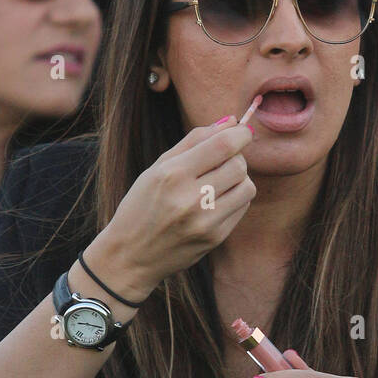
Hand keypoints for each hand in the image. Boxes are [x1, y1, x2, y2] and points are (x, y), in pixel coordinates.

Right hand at [86, 115, 255, 294]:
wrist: (131, 256)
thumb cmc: (141, 206)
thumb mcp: (157, 168)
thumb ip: (193, 141)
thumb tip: (231, 121)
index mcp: (172, 175)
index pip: (223, 145)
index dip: (241, 133)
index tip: (242, 131)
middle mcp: (189, 199)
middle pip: (239, 165)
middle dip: (237, 157)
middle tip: (222, 161)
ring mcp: (204, 222)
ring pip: (247, 187)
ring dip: (239, 179)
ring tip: (219, 182)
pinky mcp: (214, 238)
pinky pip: (241, 208)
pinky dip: (235, 199)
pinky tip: (216, 202)